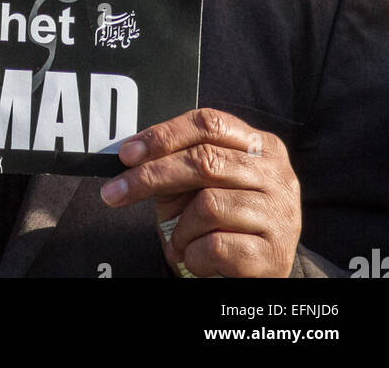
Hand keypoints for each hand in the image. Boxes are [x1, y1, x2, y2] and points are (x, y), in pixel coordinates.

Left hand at [100, 107, 300, 277]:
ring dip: (179, 227)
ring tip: (178, 239)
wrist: (262, 270)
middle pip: (204, 161)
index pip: (209, 124)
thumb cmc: (226, 221)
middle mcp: (276, 176)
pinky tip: (195, 257)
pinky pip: (215, 247)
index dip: (164, 135)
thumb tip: (131, 155)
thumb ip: (179, 165)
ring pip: (208, 205)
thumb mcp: (204, 185)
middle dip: (152, 176)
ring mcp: (279, 214)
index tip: (127, 153)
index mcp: (262, 146)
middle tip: (116, 191)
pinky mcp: (273, 254)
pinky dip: (192, 254)